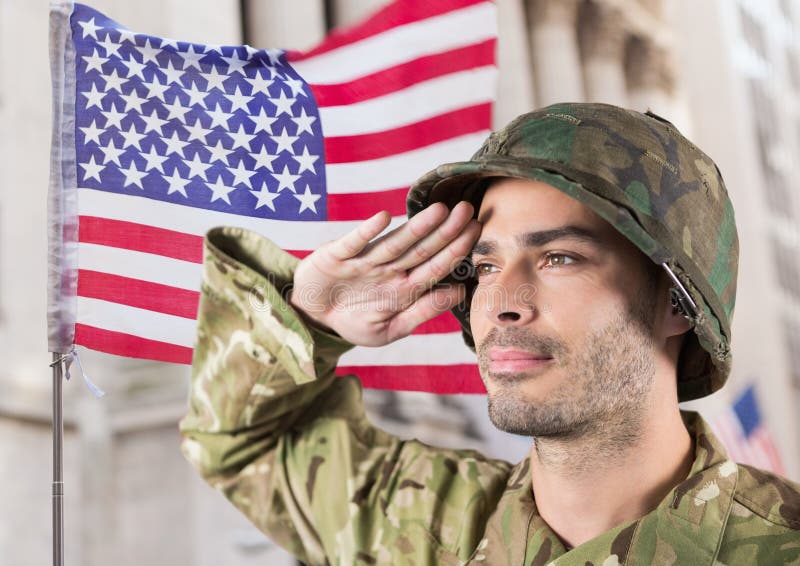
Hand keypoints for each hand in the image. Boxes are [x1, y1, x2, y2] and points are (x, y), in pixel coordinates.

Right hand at [290, 201, 479, 346]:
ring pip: (395, 243)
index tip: (476, 230)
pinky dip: (367, 232)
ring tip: (439, 210)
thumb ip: (422, 312)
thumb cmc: (355, 320)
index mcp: (405, 287)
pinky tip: (384, 219)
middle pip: (422, 249)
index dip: (456, 249)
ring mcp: (364, 261)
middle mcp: (389, 270)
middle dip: (446, 230)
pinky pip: (354, 243)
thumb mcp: (389, 329)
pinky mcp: (337, 256)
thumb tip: (460, 293)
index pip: (436, 266)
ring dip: (416, 227)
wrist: (314, 316)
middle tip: (468, 209)